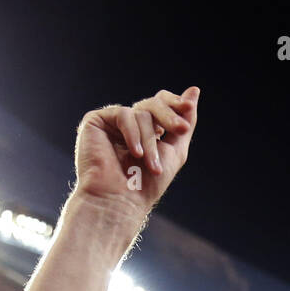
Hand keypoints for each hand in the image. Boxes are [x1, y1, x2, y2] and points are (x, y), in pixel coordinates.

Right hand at [72, 87, 199, 221]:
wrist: (119, 201)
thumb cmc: (146, 185)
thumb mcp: (174, 151)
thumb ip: (185, 121)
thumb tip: (194, 90)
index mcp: (145, 131)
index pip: (161, 104)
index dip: (175, 106)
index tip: (186, 123)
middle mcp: (128, 125)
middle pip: (153, 103)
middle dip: (170, 117)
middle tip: (181, 130)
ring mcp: (111, 123)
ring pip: (141, 113)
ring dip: (150, 140)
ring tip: (150, 164)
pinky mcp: (95, 122)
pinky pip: (123, 114)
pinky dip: (133, 133)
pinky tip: (134, 153)